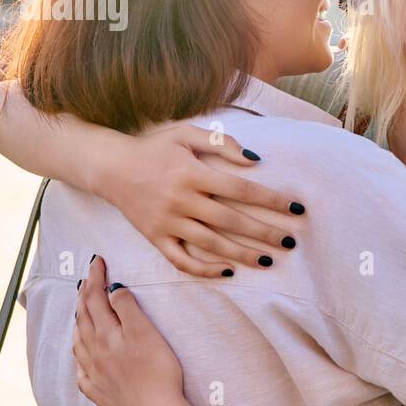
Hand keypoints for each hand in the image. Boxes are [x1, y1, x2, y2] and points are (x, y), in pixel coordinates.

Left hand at [73, 255, 190, 405]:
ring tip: (81, 311)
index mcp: (106, 333)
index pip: (95, 298)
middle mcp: (94, 352)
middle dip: (84, 295)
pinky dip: (79, 357)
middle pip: (83, 317)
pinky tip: (82, 358)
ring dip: (79, 322)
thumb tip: (113, 290)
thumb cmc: (157, 372)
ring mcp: (94, 374)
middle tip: (87, 279)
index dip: (95, 277)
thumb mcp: (146, 333)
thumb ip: (128, 309)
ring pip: (79, 342)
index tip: (97, 260)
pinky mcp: (100, 393)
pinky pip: (82, 372)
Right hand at [97, 125, 307, 276]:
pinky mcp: (155, 237)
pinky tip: (229, 271)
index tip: (296, 209)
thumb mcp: (185, 134)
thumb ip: (221, 143)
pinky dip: (205, 269)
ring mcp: (167, 222)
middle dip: (264, 233)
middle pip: (231, 221)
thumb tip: (255, 159)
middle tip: (289, 242)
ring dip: (242, 254)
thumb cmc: (154, 148)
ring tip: (268, 260)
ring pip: (211, 244)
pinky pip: (182, 260)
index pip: (241, 189)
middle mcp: (181, 199)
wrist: (110, 166)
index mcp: (192, 173)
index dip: (271, 200)